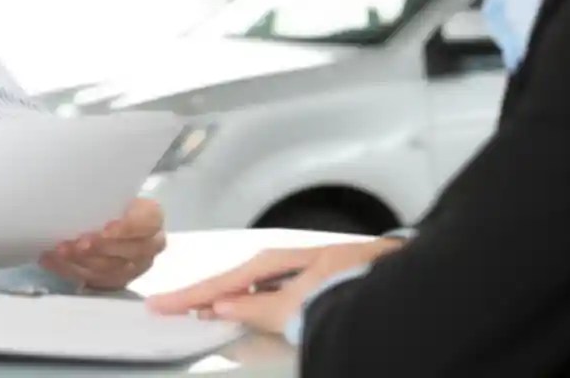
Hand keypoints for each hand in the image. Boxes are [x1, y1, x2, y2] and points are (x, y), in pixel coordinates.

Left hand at [40, 198, 166, 290]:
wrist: (110, 218)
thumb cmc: (107, 201)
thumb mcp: (109, 193)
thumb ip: (101, 197)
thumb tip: (75, 191)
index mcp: (152, 218)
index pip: (146, 223)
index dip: (126, 228)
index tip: (104, 230)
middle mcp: (150, 245)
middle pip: (127, 251)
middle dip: (97, 249)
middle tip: (72, 245)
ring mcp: (136, 266)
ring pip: (109, 269)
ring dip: (80, 261)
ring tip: (58, 252)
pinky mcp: (118, 281)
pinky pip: (95, 280)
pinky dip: (71, 270)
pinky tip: (53, 261)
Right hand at [145, 237, 404, 333]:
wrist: (408, 292)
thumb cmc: (359, 290)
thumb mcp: (300, 304)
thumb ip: (259, 307)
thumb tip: (224, 305)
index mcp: (281, 261)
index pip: (226, 280)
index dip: (192, 294)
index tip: (162, 304)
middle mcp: (292, 260)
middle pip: (237, 278)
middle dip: (206, 291)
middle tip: (172, 305)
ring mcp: (307, 269)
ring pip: (255, 283)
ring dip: (229, 296)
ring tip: (203, 308)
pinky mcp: (320, 282)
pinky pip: (273, 289)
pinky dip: (254, 299)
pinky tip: (251, 307)